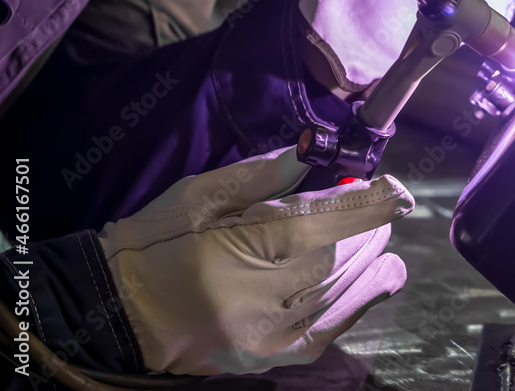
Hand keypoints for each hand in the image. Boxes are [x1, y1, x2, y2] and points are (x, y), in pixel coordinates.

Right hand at [97, 147, 412, 374]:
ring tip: (374, 233)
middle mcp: (260, 299)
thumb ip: (259, 177)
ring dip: (369, 256)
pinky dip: (362, 297)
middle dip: (366, 225)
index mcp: (238, 250)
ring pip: (344, 291)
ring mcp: (270, 335)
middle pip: (340, 257)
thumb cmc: (155, 244)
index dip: (368, 204)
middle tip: (371, 202)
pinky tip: (380, 273)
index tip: (397, 188)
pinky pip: (333, 327)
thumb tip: (309, 155)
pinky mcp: (272, 358)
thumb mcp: (197, 196)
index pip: (322, 223)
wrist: (118, 316)